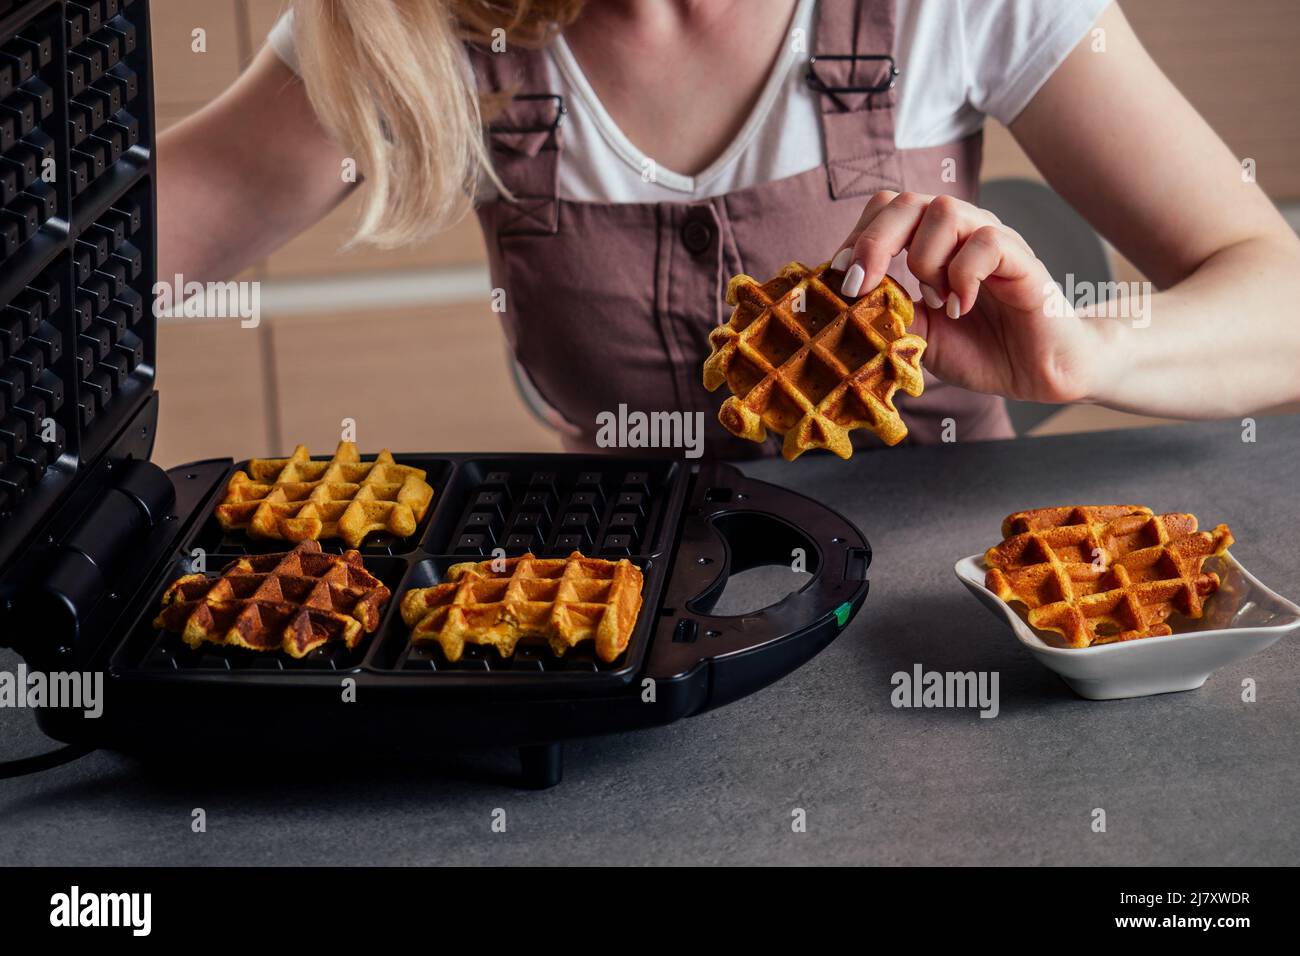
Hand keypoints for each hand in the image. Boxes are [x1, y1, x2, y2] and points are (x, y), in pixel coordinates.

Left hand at [831, 190, 1115, 403]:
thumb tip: (842, 305)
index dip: (856, 237)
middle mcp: (959, 231)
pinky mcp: (1021, 259)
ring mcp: (991, 240)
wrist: (1038, 371)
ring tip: (936, 302)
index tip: (839, 280)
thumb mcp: (918, 336)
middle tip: (860, 287)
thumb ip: (886, 316)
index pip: (884, 209)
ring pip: (944, 212)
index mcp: (929, 243)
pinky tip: (963, 307)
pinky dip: (963, 276)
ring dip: (925, 260)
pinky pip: (986, 242)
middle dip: (873, 242)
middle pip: (906, 201)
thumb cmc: (980, 348)